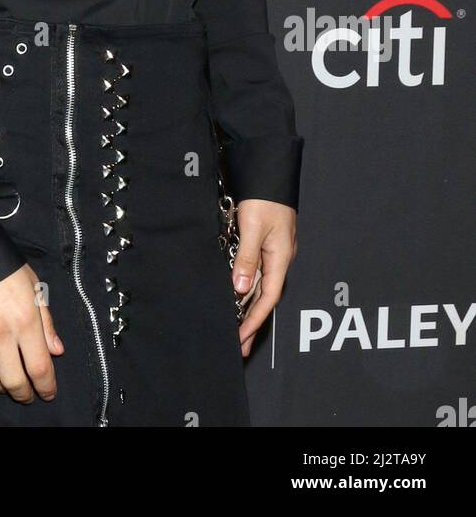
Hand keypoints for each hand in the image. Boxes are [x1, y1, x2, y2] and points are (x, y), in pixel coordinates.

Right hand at [0, 263, 64, 402]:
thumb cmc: (0, 262)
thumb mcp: (32, 284)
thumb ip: (45, 320)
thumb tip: (56, 351)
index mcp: (25, 318)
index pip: (39, 367)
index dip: (46, 387)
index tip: (47, 393)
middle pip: (13, 381)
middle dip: (23, 393)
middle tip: (26, 394)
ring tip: (2, 382)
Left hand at [231, 199, 297, 357]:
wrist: (269, 171)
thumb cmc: (264, 197)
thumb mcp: (252, 227)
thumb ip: (246, 258)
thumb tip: (240, 289)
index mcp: (280, 257)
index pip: (268, 298)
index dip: (253, 320)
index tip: (240, 338)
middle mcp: (279, 258)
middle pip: (265, 297)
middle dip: (251, 322)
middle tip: (239, 345)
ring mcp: (273, 250)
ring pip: (260, 285)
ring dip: (247, 307)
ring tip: (236, 328)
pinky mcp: (266, 242)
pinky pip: (256, 271)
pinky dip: (246, 287)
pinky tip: (238, 296)